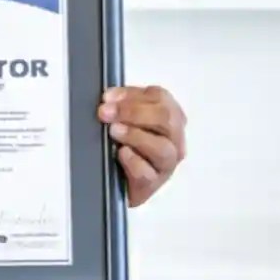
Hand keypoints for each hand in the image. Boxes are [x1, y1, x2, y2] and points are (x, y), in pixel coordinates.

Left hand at [98, 85, 186, 206]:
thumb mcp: (124, 118)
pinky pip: (147, 173)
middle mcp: (173, 139)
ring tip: (114, 132)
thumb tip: (109, 99)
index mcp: (169, 116)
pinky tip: (121, 154)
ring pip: (162, 148)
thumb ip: (121, 104)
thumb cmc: (123, 145)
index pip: (160, 97)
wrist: (119, 183)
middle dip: (133, 112)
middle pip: (166, 119)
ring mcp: (166, 164)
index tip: (107, 98)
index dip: (132, 95)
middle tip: (105, 113)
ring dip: (135, 136)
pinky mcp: (153, 184)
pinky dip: (133, 161)